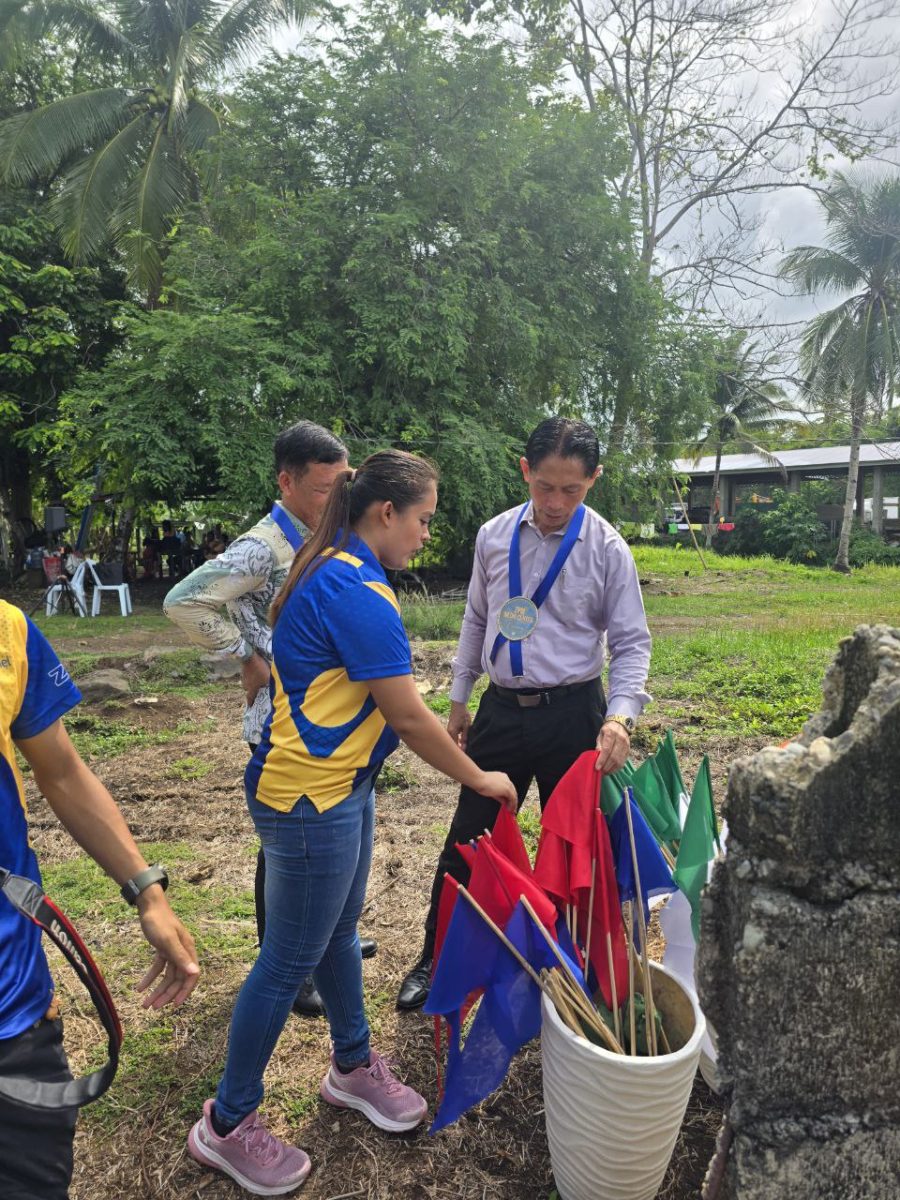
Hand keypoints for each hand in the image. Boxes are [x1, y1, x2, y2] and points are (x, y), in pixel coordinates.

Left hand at [135, 889, 199, 1008]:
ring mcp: (173, 951)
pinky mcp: (163, 950)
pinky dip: (150, 978)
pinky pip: (158, 968)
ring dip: (157, 990)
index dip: (184, 991)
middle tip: (152, 1008)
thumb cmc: (159, 921)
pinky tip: (140, 988)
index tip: (174, 1005)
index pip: (191, 976)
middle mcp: (182, 952)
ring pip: (167, 976)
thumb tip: (195, 973)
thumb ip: (180, 957)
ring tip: (145, 1004)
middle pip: (177, 979)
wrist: (149, 905)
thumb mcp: (167, 940)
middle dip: (166, 994)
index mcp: (188, 950)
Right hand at [241, 652, 269, 706]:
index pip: (250, 699)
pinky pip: (249, 677)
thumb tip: (276, 691)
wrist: (250, 657)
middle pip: (249, 691)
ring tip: (260, 682)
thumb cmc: (260, 670)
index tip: (251, 707)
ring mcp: (244, 678)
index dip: (251, 704)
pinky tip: (257, 674)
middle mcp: (246, 685)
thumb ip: (271, 686)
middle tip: (259, 692)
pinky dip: (253, 677)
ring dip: (254, 683)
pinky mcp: (243, 671)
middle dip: (254, 692)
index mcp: (251, 689)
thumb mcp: (268, 679)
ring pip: (249, 683)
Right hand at [447, 701, 471, 750]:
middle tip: (465, 753)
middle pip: (453, 745)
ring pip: (452, 742)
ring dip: (457, 745)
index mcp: (452, 732)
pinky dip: (456, 741)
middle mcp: (448, 733)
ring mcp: (448, 731)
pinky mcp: (449, 729)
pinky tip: (461, 741)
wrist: (458, 706)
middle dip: (458, 749)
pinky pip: (452, 738)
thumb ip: (465, 736)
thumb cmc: (463, 715)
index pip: (456, 746)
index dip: (461, 751)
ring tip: (464, 747)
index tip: (465, 755)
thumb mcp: (466, 726)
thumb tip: (464, 746)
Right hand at [475, 770, 517, 812]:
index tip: (509, 802)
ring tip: (511, 810)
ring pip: (514, 795)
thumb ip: (499, 795)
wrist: (479, 780)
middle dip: (513, 801)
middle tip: (512, 808)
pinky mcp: (507, 789)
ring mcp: (508, 784)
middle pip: (513, 791)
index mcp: (503, 777)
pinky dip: (512, 804)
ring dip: (513, 804)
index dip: (509, 796)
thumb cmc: (482, 783)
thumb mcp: (492, 790)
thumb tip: (504, 802)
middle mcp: (507, 779)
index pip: (509, 788)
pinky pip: (513, 798)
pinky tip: (509, 809)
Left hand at [595, 720, 630, 774]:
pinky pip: (623, 762)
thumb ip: (599, 745)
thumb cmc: (608, 731)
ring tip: (605, 772)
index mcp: (611, 733)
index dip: (602, 759)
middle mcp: (620, 739)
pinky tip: (611, 770)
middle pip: (614, 756)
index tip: (597, 767)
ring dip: (611, 768)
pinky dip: (616, 768)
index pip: (607, 749)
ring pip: (619, 760)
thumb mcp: (600, 734)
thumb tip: (597, 756)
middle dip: (606, 766)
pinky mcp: (628, 750)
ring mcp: (626, 745)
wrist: (620, 725)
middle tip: (600, 771)